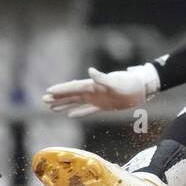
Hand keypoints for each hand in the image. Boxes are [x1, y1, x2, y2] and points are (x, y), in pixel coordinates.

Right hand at [43, 63, 160, 117]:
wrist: (141, 88)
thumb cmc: (129, 83)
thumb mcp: (115, 81)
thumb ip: (102, 78)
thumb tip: (90, 70)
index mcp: (93, 85)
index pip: (73, 88)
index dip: (61, 90)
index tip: (48, 92)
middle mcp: (92, 91)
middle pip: (71, 95)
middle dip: (58, 98)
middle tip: (43, 100)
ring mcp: (97, 99)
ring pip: (76, 103)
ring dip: (64, 105)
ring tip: (51, 108)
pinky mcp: (103, 106)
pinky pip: (87, 110)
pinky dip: (78, 112)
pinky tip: (70, 115)